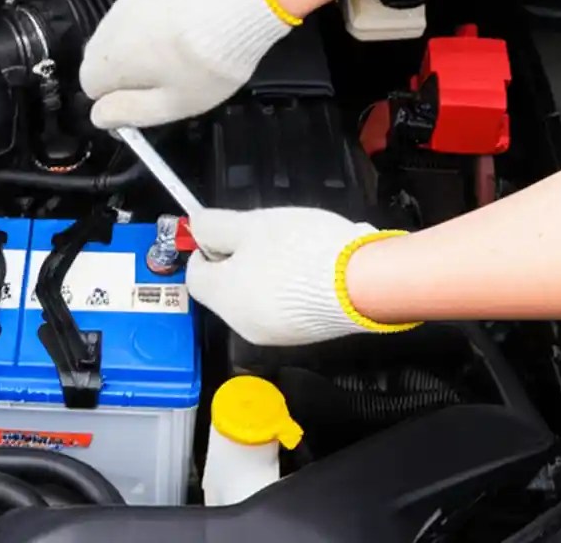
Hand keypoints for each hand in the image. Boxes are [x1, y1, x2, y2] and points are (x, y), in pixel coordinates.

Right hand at [80, 0, 290, 128]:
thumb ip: (128, 113)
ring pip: (120, 36)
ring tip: (180, 57)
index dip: (117, 100)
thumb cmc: (206, 62)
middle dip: (125, 74)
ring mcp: (129, 2)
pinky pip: (139, 17)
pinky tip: (184, 34)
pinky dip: (152, 29)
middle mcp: (109, 27)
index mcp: (107, 61)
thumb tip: (99, 116)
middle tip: (166, 84)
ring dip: (138, 50)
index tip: (146, 103)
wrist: (239, 3)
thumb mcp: (170, 105)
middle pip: (101, 59)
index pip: (90, 87)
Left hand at [186, 207, 419, 345]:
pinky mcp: (307, 336)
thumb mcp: (250, 224)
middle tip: (265, 236)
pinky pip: (287, 306)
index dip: (204, 250)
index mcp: (224, 298)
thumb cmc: (300, 251)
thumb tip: (196, 228)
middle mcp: (243, 325)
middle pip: (227, 287)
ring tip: (297, 249)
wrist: (365, 282)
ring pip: (258, 296)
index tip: (223, 232)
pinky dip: (293, 287)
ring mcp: (277, 335)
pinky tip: (316, 268)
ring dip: (269, 272)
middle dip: (241, 259)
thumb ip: (215, 225)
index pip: (195, 275)